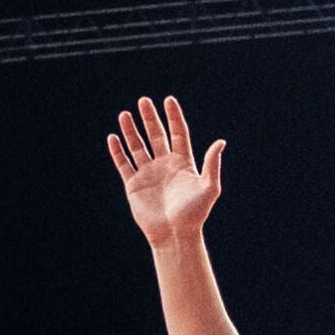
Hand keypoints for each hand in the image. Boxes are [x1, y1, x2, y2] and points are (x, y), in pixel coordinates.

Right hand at [108, 96, 225, 247]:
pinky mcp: (133, 184)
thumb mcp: (209, 187)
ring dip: (131, 131)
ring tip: (124, 114)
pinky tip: (113, 137)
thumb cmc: (195, 213)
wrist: (174, 234)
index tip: (169, 100)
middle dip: (150, 118)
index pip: (178, 133)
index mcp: (184, 162)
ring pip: (138, 146)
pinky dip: (118, 151)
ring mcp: (148, 173)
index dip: (173, 116)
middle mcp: (165, 164)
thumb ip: (212, 163)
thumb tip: (220, 141)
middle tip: (143, 100)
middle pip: (157, 135)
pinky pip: (124, 163)